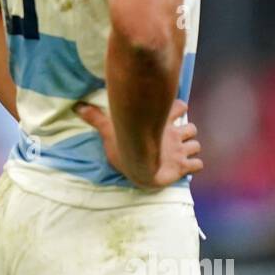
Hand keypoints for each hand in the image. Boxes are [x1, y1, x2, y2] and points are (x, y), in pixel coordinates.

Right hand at [74, 99, 202, 189]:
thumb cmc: (124, 146)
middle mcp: (174, 135)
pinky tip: (188, 168)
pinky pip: (197, 165)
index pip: (179, 108)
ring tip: (184, 153)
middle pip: (192, 128)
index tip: (177, 111)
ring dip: (192, 148)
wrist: (138, 166)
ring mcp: (180, 151)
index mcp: (161, 123)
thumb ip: (96, 118)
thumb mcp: (108, 130)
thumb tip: (77, 106)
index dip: (179, 109)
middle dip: (188, 133)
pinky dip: (194, 166)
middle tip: (178, 138)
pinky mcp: (183, 167)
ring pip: (196, 145)